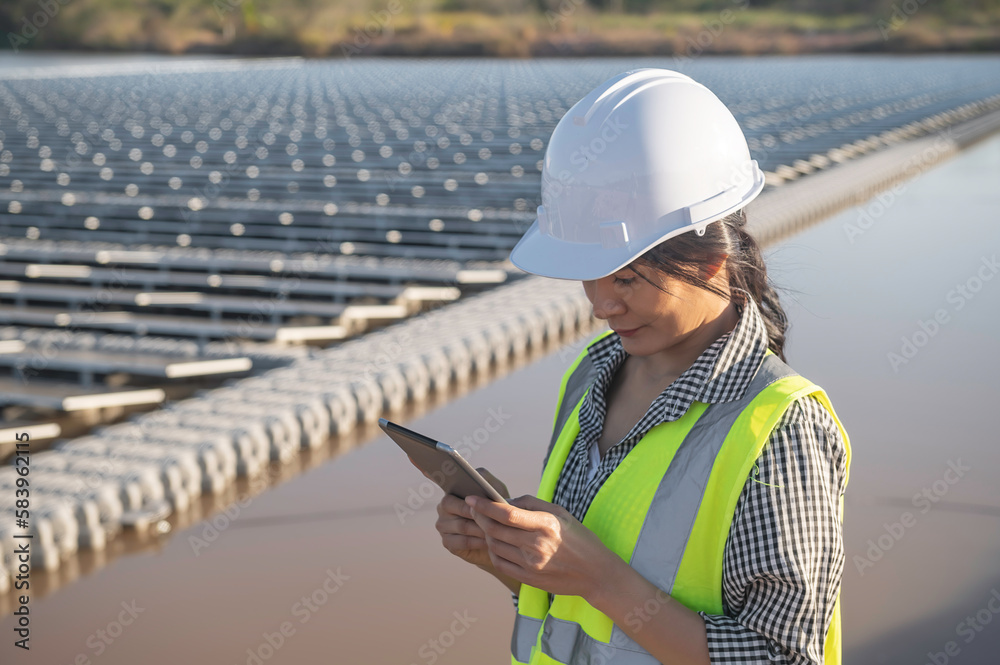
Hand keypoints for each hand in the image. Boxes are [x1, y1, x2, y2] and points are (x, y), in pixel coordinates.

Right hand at [427, 463, 509, 569]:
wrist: (504, 538)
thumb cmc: (498, 510)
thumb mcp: (497, 490)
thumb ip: (485, 479)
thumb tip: (475, 474)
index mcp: (451, 489)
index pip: (432, 474)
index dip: (421, 466)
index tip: (412, 455)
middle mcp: (443, 506)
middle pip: (449, 504)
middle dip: (469, 509)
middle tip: (483, 512)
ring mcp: (443, 525)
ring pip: (460, 524)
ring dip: (478, 527)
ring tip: (493, 528)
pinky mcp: (449, 542)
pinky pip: (461, 541)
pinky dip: (476, 541)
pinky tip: (487, 541)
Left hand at [465, 494, 619, 600]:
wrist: (595, 573)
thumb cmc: (578, 538)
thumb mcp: (560, 513)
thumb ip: (531, 504)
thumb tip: (505, 501)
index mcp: (545, 524)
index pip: (507, 514)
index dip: (485, 505)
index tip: (472, 497)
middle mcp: (536, 545)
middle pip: (495, 529)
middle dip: (478, 516)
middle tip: (473, 507)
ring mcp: (531, 564)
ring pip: (494, 545)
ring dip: (485, 532)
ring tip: (485, 523)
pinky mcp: (528, 578)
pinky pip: (500, 562)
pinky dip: (492, 550)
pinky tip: (495, 541)